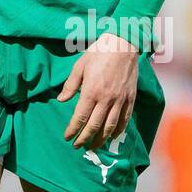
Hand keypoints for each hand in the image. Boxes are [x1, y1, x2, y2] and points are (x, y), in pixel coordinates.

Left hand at [58, 32, 138, 150]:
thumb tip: (61, 100)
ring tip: (93, 146)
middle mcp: (106, 99)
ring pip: (110, 126)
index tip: (67, 137)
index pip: (80, 117)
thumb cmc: (99, 53)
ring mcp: (120, 100)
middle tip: (77, 146)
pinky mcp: (130, 99)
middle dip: (84, 138)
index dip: (73, 130)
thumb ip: (70, 85)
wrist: (123, 44)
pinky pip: (125, 119)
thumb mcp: (80, 65)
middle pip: (94, 125)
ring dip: (101, 139)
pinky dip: (118, 130)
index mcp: (91, 91)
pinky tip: (112, 136)